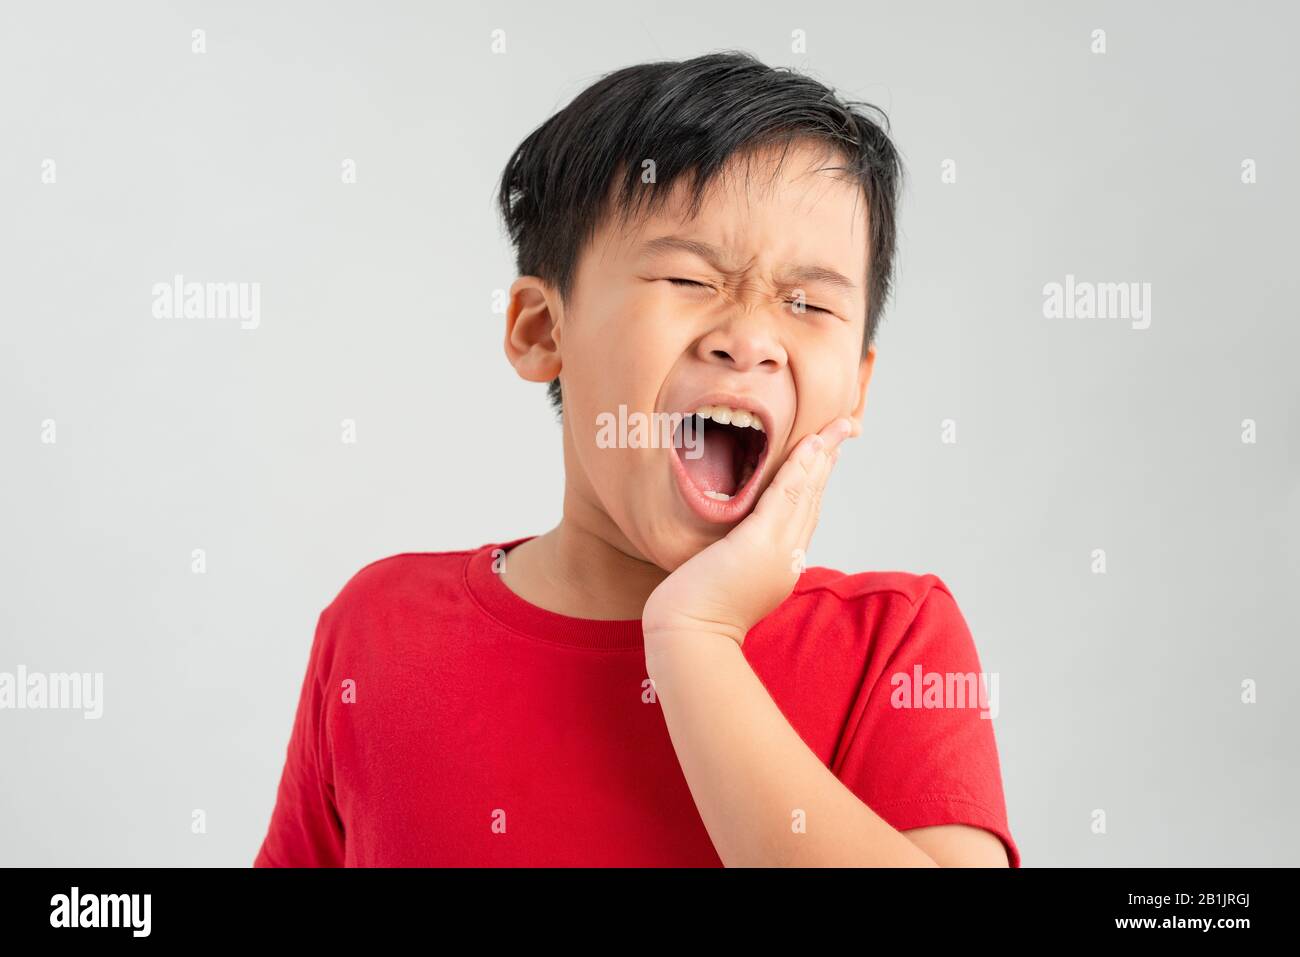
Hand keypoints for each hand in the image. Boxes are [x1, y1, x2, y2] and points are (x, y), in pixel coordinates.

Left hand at [642, 416, 854, 649]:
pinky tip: (812, 447)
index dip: (818, 483)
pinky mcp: (759, 543)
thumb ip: (739, 558)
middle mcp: (787, 557)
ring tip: (835, 429)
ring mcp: (777, 550)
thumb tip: (735, 542)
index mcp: (781, 566)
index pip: (804, 516)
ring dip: (821, 458)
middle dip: (828, 462)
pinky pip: (785, 497)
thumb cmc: (694, 613)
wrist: (689, 637)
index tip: (826, 455)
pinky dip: (800, 470)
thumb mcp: (726, 580)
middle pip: (813, 501)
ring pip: (805, 494)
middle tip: (844, 430)